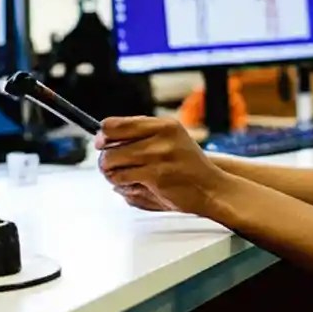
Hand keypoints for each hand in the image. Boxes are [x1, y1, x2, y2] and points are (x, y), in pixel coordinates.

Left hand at [96, 117, 230, 216]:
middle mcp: (161, 137)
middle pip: (109, 143)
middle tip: (108, 165)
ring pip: (112, 161)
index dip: (103, 134)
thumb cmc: (188, 166)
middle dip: (105, 157)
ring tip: (119, 176)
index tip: (101, 142)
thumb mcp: (170, 140)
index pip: (117, 123)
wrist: (212, 188)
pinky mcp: (156, 176)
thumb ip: (140, 136)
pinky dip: (121, 184)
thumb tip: (102, 136)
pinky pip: (122, 178)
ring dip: (110, 172)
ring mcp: (158, 156)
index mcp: (164, 124)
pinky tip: (130, 185)